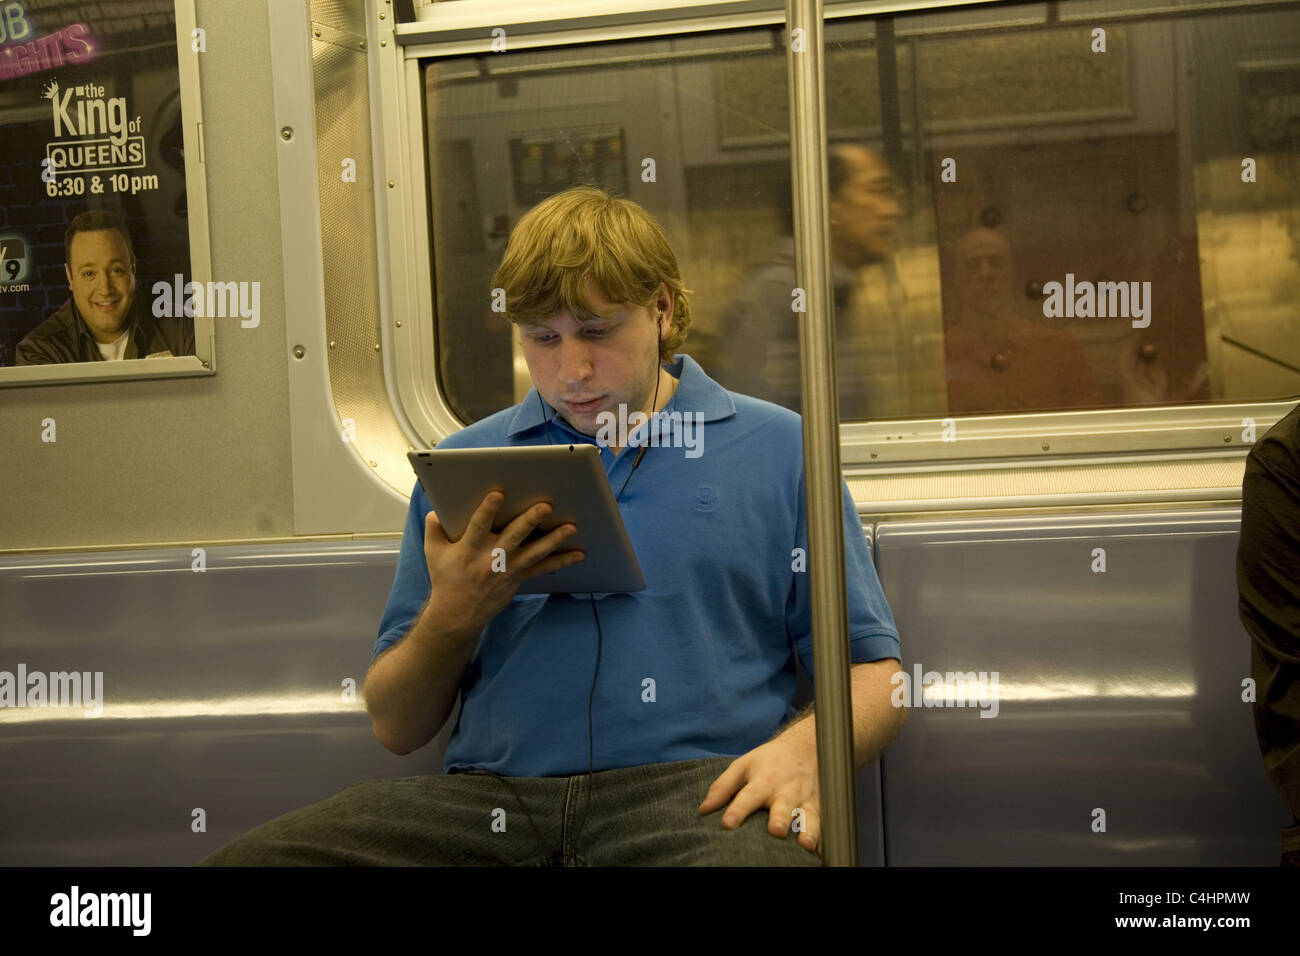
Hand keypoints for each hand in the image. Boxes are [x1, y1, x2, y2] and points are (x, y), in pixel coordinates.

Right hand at [422, 491, 583, 634]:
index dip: (487, 510)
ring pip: (534, 552)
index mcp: (468, 549)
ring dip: (553, 540)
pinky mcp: (519, 577)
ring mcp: (508, 569)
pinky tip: (578, 554)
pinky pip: (542, 568)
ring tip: (571, 527)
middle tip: (545, 506)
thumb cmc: (446, 579)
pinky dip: (561, 561)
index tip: (498, 493)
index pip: (478, 526)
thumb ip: (434, 529)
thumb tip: (436, 511)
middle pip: (513, 537)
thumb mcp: (433, 553)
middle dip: (529, 521)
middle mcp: (491, 558)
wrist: (458, 614)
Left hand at [697, 733, 821, 857]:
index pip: (749, 795)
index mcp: (764, 780)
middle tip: (776, 830)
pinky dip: (825, 839)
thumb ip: (723, 787)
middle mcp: (786, 791)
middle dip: (780, 818)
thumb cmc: (769, 761)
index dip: (738, 810)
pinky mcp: (820, 808)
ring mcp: (806, 800)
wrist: (806, 747)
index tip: (727, 824)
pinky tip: (822, 853)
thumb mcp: (743, 765)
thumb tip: (704, 810)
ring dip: (808, 830)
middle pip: (783, 806)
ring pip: (809, 817)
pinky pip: (825, 825)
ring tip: (805, 844)